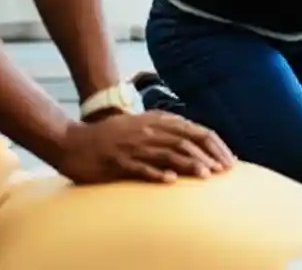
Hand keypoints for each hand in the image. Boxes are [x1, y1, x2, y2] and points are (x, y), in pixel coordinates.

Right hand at [55, 111, 235, 183]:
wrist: (73, 141)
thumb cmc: (111, 136)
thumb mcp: (142, 125)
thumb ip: (167, 129)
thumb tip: (196, 139)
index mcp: (157, 121)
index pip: (195, 130)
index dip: (214, 145)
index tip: (228, 160)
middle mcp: (148, 131)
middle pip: (186, 140)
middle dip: (208, 156)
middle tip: (223, 171)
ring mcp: (133, 146)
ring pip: (167, 153)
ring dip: (189, 164)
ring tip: (205, 176)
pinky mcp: (117, 162)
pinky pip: (140, 167)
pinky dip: (156, 173)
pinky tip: (170, 180)